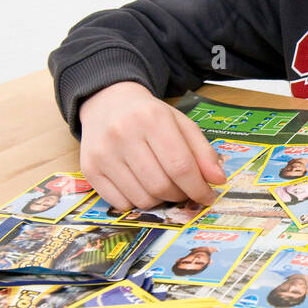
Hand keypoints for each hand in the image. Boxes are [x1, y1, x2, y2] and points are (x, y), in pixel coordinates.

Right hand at [79, 82, 224, 209]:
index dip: (198, 188)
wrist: (107, 103)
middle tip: (183, 190)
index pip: (180, 166)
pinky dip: (137, 202)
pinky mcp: (89, 168)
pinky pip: (120, 204)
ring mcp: (103, 153)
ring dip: (159, 200)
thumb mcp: (180, 124)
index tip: (208, 196)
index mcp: (152, 118)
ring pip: (142, 198)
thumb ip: (202, 151)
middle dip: (180, 195)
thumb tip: (218, 180)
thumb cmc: (149, 116)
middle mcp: (123, 134)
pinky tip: (140, 185)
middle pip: (161, 186)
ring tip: (162, 184)